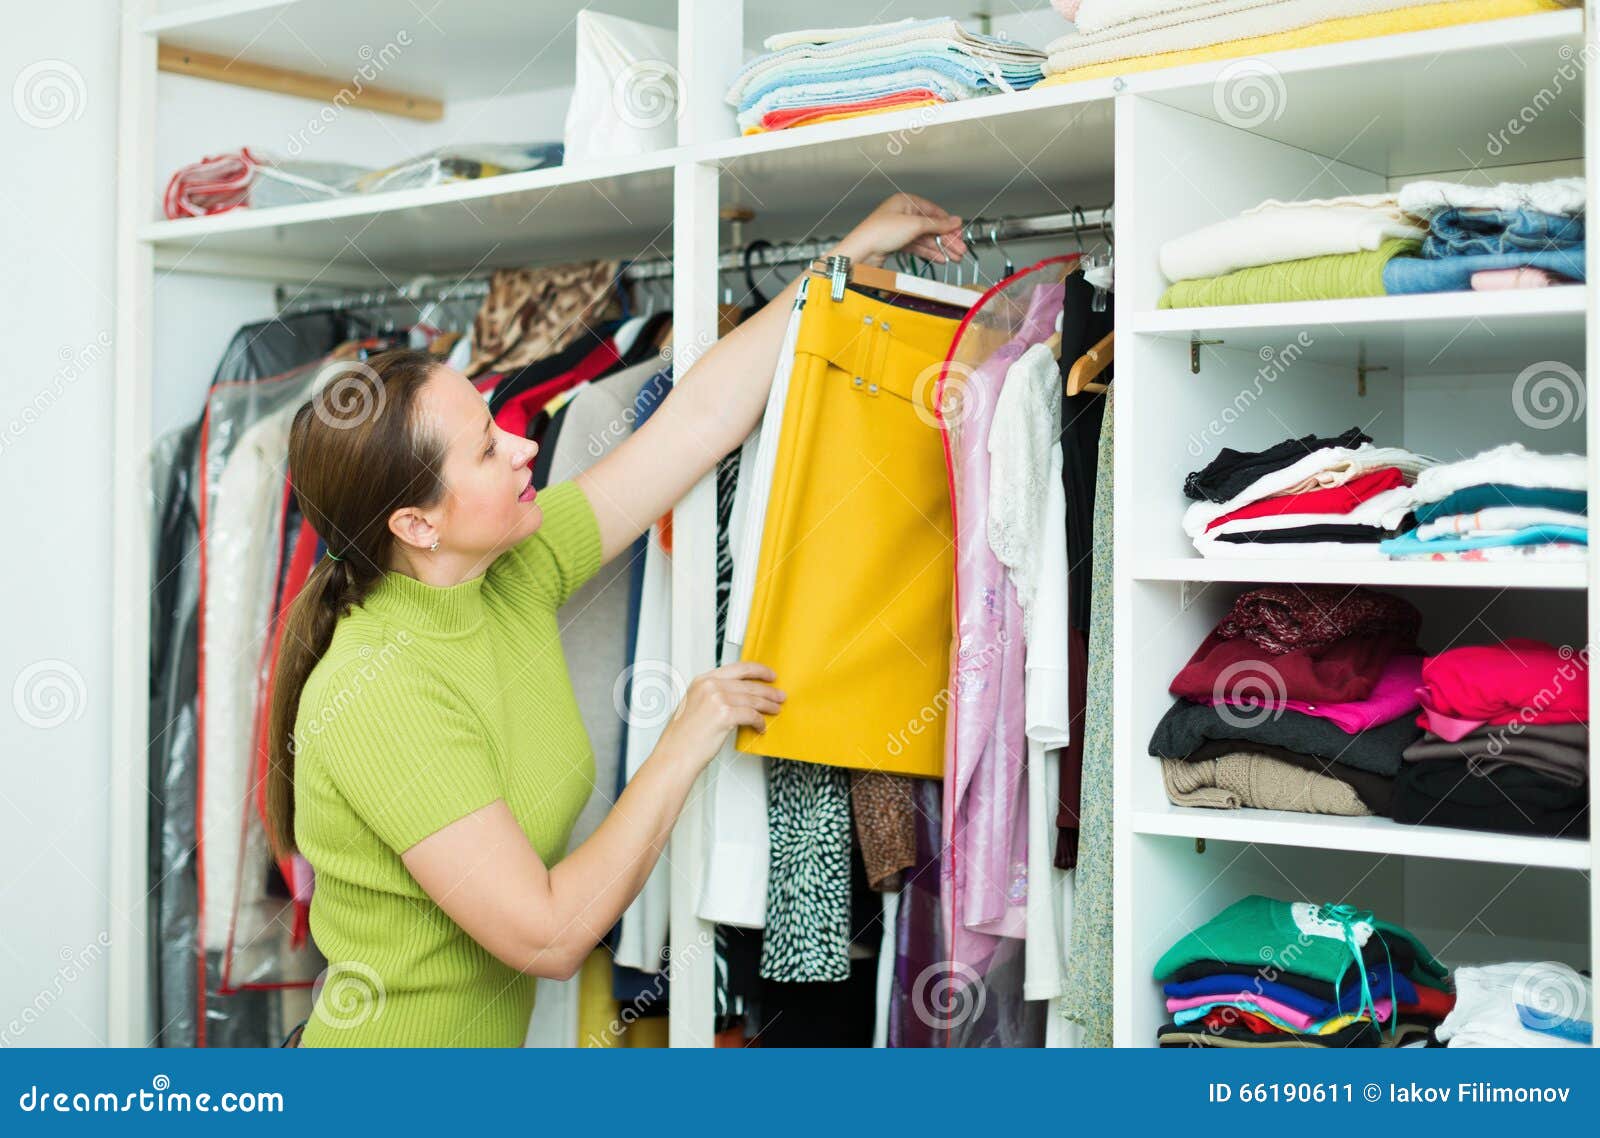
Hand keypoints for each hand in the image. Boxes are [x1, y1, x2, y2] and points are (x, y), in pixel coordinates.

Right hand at [656, 661, 784, 773]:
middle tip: (779, 695)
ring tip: (775, 710)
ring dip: (767, 706)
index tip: (769, 674)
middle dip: (768, 690)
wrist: (675, 755)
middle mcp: (710, 686)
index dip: (757, 670)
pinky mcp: (725, 714)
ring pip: (753, 699)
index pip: (737, 668)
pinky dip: (759, 722)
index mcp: (702, 681)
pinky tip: (761, 727)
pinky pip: (751, 715)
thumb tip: (738, 697)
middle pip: (748, 684)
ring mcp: (717, 698)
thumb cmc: (683, 737)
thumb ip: (713, 696)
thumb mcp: (694, 706)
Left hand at [832, 192, 968, 268]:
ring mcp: (900, 229)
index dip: (949, 224)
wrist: (861, 252)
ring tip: (954, 257)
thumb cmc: (879, 233)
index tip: (960, 234)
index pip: (934, 212)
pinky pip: (917, 247)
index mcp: (906, 202)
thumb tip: (954, 221)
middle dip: (947, 239)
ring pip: (925, 239)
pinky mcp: (896, 243)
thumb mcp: (914, 225)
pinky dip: (929, 253)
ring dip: (941, 248)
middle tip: (960, 249)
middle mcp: (903, 214)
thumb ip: (937, 224)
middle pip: (931, 227)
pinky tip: (940, 258)